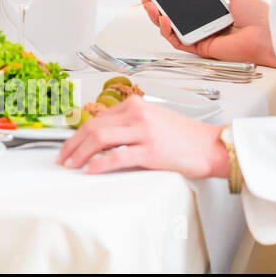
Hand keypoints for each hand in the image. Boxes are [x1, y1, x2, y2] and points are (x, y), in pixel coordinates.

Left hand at [55, 96, 228, 179]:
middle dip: (72, 144)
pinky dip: (99, 164)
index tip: (67, 146)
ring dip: (80, 153)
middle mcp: (137, 115)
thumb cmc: (183, 137)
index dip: (77, 134)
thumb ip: (127, 125)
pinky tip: (91, 170)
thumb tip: (100, 138)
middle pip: (92, 127)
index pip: (96, 119)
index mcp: (134, 106)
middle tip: (62, 157)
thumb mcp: (151, 121)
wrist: (212, 146)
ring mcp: (144, 132)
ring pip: (99, 139)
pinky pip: (117, 156)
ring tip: (71, 165)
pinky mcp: (151, 150)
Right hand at [141, 0, 275, 67]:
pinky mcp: (200, 48)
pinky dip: (168, 31)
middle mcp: (205, 25)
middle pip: (174, 17)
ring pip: (172, 30)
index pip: (186, 5)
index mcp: (213, 13)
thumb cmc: (259, 16)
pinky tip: (165, 19)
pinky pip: (178, 41)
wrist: (269, 35)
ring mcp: (201, 37)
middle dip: (158, 8)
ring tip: (151, 7)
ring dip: (157, 19)